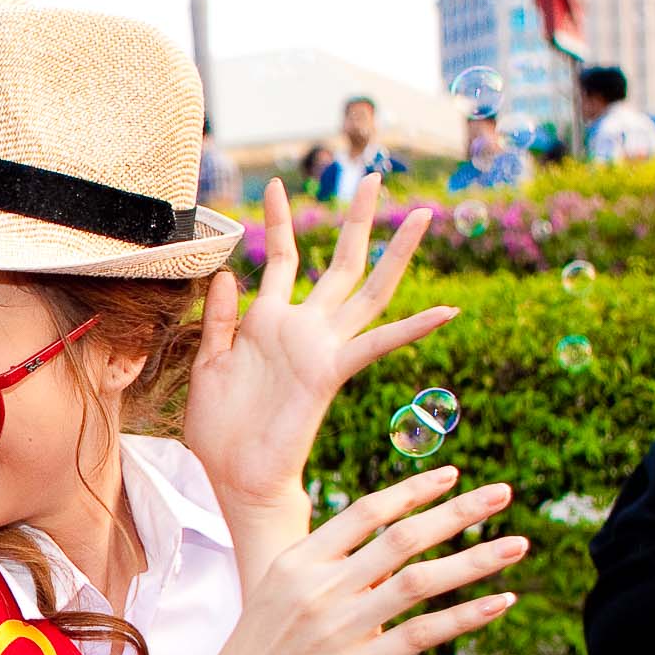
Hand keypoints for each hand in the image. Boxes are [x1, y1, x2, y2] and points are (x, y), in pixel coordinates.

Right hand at [178, 468, 527, 654]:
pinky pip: (423, 633)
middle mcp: (320, 587)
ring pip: (420, 580)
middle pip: (402, 536)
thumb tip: (389, 556)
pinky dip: (467, 616)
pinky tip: (502, 602)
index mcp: (298, 560)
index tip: (454, 474)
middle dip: (458, 511)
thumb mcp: (280, 593)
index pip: (366, 511)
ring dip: (476, 559)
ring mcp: (339, 627)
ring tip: (518, 544)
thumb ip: (330, 569)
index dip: (414, 490)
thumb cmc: (258, 651)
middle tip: (503, 492)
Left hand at [183, 178, 457, 513]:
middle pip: (337, 262)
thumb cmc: (218, 430)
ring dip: (393, 254)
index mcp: (267, 322)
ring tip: (421, 216)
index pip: (280, 258)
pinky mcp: (329, 374)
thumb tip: (229, 271)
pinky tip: (446, 311)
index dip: (277, 221)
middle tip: (371, 177)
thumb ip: (220, 318)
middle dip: (355, 220)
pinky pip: (376, 345)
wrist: (231, 477)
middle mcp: (302, 329)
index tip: (276, 183)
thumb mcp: (207, 363)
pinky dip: (412, 329)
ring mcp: (320, 349)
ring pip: (367, 291)